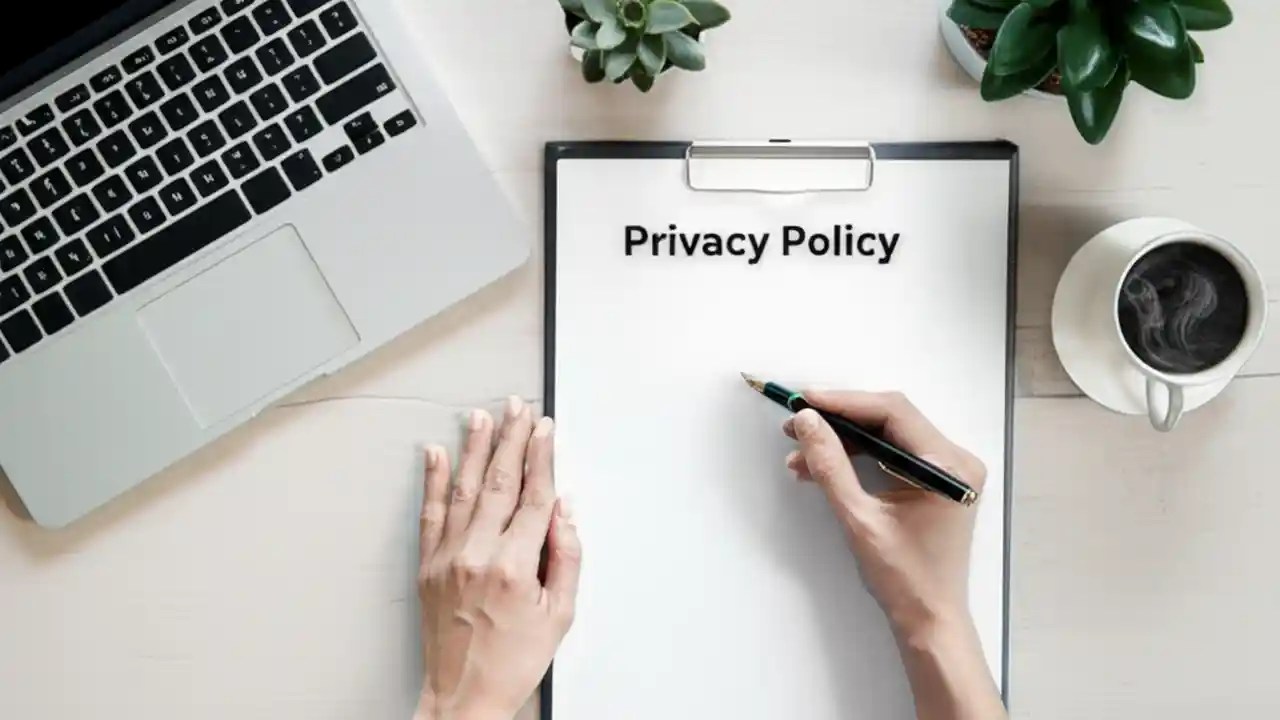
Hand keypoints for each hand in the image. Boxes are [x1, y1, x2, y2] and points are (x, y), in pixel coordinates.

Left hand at [415, 398, 580, 719]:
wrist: (464, 697)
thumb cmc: (513, 662)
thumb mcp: (560, 614)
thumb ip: (566, 556)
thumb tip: (564, 510)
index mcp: (515, 566)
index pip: (534, 495)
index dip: (542, 456)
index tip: (545, 431)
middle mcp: (477, 555)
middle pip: (498, 482)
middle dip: (510, 439)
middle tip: (516, 409)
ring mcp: (448, 558)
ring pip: (462, 489)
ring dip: (473, 448)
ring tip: (479, 417)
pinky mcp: (427, 567)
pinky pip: (430, 513)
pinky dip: (431, 480)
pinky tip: (434, 454)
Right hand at [782, 391, 986, 638]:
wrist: (929, 619)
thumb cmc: (903, 577)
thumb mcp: (859, 519)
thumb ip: (831, 467)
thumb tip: (806, 422)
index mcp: (949, 465)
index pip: (894, 413)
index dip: (845, 403)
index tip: (805, 400)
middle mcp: (955, 459)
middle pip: (890, 419)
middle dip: (840, 420)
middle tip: (797, 422)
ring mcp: (946, 469)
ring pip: (886, 436)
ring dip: (843, 440)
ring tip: (800, 450)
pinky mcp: (933, 481)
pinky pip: (890, 455)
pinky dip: (856, 457)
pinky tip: (821, 466)